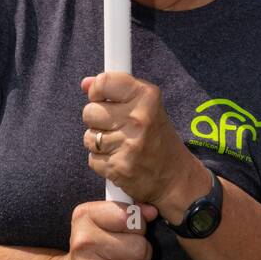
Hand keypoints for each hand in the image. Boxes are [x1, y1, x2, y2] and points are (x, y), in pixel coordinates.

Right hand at [54, 199, 155, 259]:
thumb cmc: (94, 248)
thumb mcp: (104, 222)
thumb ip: (129, 211)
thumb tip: (152, 211)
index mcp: (84, 218)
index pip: (129, 217)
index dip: (139, 225)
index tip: (133, 231)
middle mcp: (83, 244)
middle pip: (140, 247)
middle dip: (145, 252)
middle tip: (136, 254)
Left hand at [81, 72, 197, 212]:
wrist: (175, 177)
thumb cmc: (157, 136)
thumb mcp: (146, 105)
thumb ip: (116, 89)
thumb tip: (85, 83)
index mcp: (147, 96)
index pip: (103, 82)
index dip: (97, 91)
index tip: (102, 98)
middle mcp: (138, 118)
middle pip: (89, 111)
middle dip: (97, 120)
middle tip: (116, 126)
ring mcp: (128, 144)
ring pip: (89, 137)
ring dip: (98, 142)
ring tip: (119, 144)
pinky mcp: (119, 168)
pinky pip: (92, 159)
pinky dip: (101, 161)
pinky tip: (119, 159)